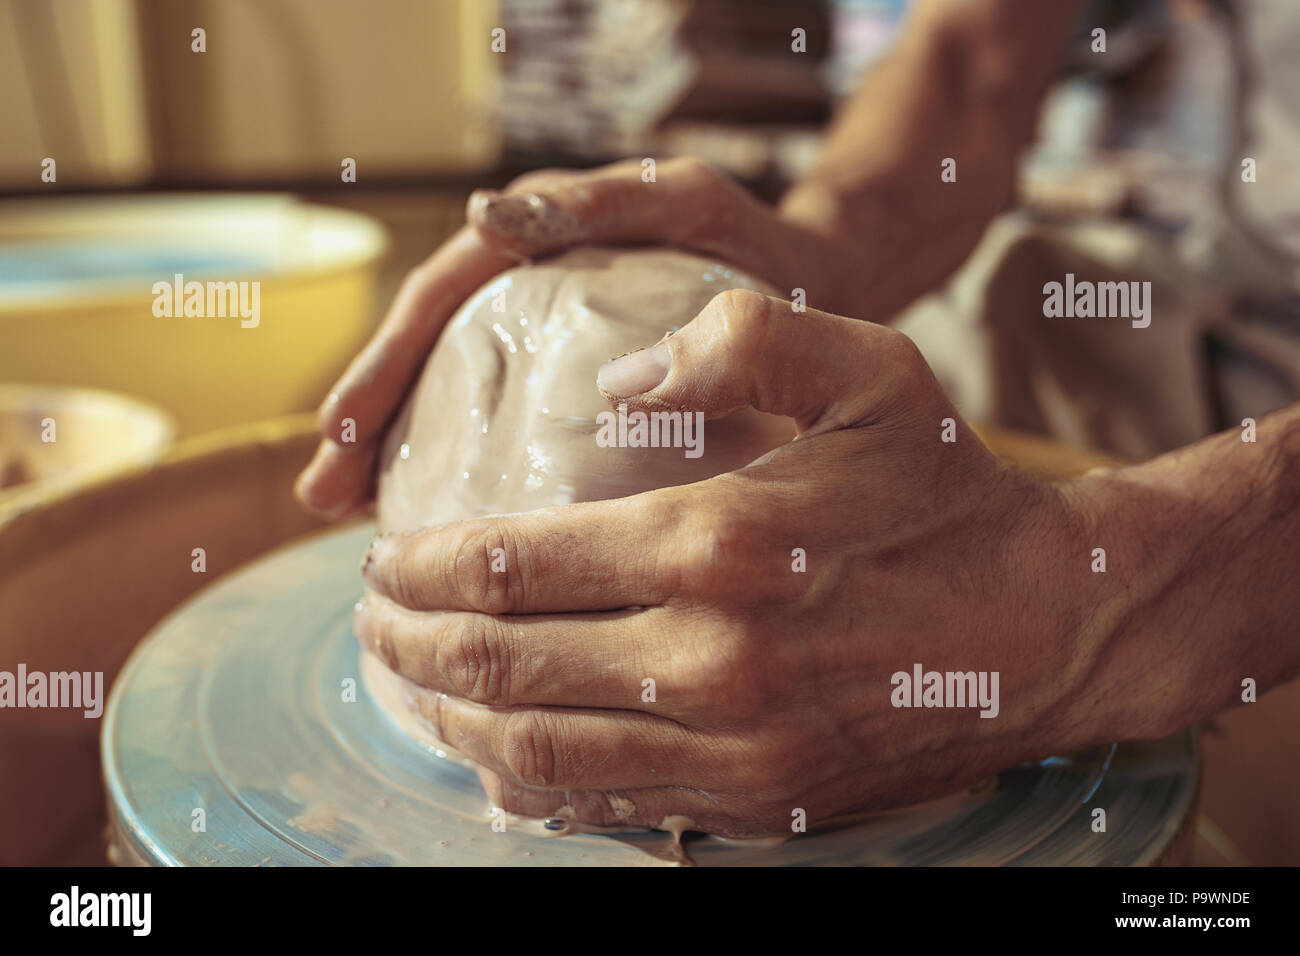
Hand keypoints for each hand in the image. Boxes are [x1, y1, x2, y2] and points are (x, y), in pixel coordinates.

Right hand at [295, 158, 877, 519]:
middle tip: (327, 493)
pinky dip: (469, 475)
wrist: (820, 291)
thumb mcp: (684, 203)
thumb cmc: (754, 244)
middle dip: (372, 421)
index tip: (343, 430)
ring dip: (401, 455)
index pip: (442, 301)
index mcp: (543, 253)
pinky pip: (511, 434)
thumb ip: (602, 203)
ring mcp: (557, 352)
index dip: (387, 362)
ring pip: (459, 400)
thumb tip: (483, 214)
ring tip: (353, 518)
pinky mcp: (584, 398)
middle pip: (430, 357)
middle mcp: (534, 301)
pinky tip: (446, 535)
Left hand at [354, 290, 1114, 836]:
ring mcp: (730, 747)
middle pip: (499, 666)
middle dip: (409, 645)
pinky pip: (602, 805)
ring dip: (448, 720)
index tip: (384, 555)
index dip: (421, 565)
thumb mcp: (871, 370)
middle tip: (371, 619)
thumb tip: (620, 375)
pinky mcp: (752, 800)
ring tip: (411, 685)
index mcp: (719, 546)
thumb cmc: (950, 492)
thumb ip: (743, 340)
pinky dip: (527, 782)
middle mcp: (711, 662)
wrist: (1044, 625)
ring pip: (532, 752)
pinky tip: (498, 751)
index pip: (510, 565)